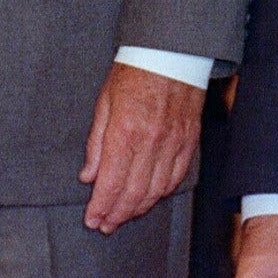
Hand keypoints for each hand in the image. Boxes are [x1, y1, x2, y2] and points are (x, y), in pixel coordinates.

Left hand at [78, 61, 201, 233]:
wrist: (172, 52)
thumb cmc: (134, 72)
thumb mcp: (104, 102)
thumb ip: (96, 143)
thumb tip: (88, 176)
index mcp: (125, 132)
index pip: (111, 183)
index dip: (100, 207)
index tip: (92, 220)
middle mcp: (152, 142)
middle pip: (134, 194)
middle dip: (117, 215)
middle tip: (105, 225)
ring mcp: (174, 143)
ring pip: (156, 191)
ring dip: (138, 209)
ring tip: (124, 216)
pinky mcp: (189, 141)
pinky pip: (176, 177)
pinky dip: (162, 193)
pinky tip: (150, 198)